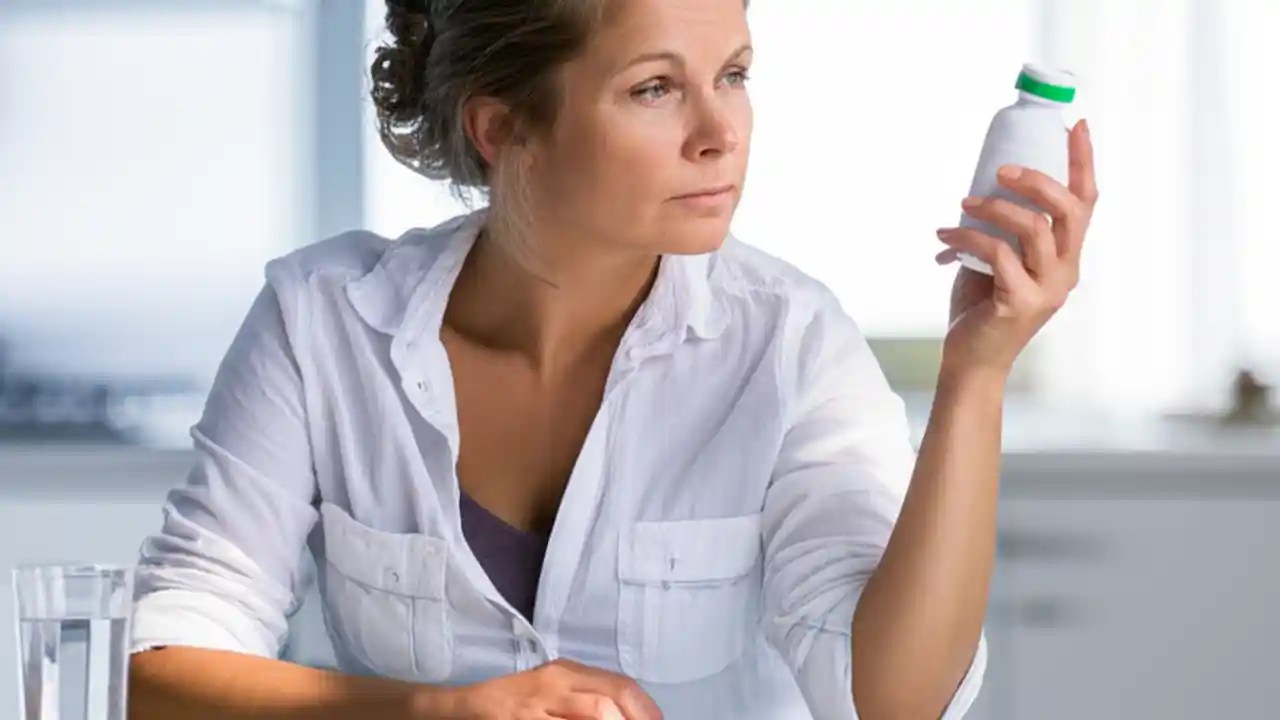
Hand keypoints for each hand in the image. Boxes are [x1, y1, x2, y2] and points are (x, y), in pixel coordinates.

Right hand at [427, 658, 662, 719]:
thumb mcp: (554, 692)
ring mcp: (535, 706)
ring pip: (591, 713)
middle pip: (607, 701)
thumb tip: (627, 714)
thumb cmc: (516, 702)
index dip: (645, 710)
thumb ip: (586, 698)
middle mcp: (554, 683)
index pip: (619, 686)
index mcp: (567, 672)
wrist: (463, 707)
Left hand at [933, 118, 1098, 378]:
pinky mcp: (1021, 303)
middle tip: (1001, 171)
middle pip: (1070, 210)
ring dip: (994, 208)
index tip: (1076, 125)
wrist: (970, 360)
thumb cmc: (982, 307)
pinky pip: (997, 254)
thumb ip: (1004, 230)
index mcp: (1065, 257)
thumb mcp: (998, 260)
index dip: (1083, 163)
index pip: (1086, 203)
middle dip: (1038, 180)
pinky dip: (967, 238)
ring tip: (964, 203)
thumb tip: (981, 186)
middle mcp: (1065, 272)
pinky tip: (944, 237)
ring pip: (1033, 229)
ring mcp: (1047, 290)